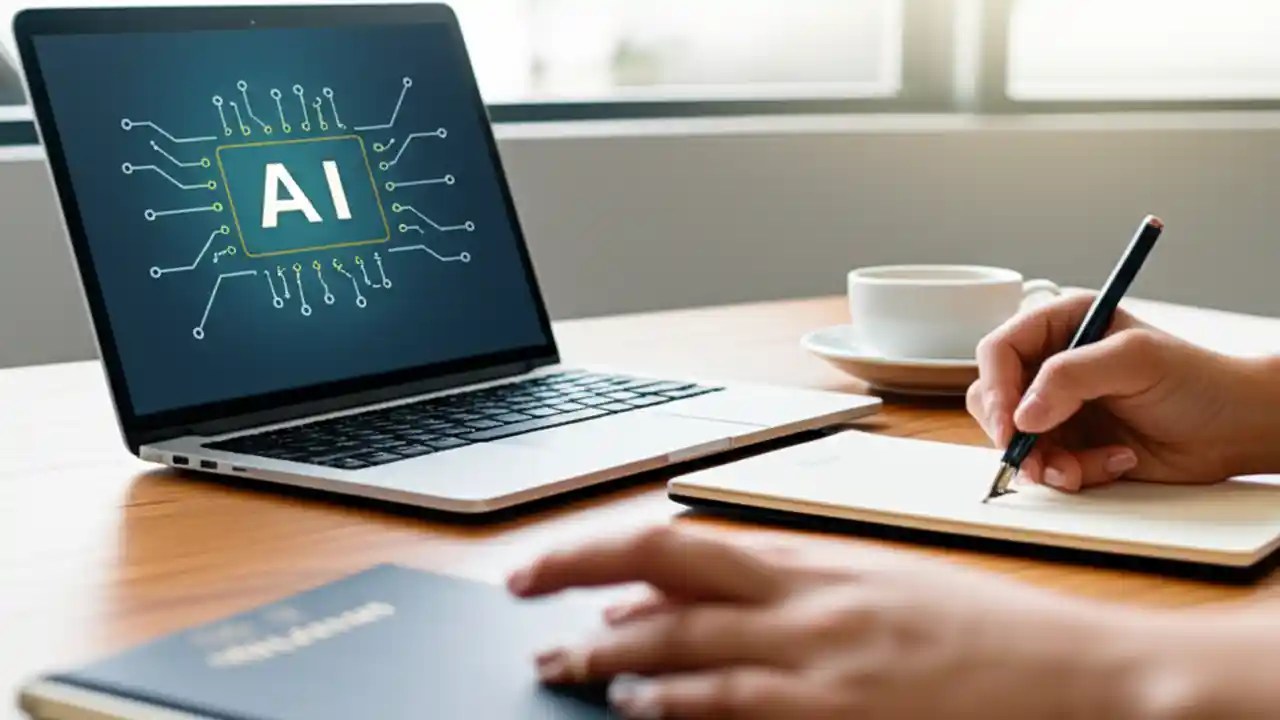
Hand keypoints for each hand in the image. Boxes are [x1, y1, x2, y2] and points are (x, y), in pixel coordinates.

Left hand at [508, 527, 1161, 719]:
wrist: (1077, 670)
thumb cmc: (981, 628)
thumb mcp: (874, 582)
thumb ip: (781, 583)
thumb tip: (688, 589)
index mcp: (812, 557)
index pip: (675, 538)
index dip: (596, 546)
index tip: (546, 563)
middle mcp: (804, 599)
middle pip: (660, 580)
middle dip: (577, 590)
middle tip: (525, 607)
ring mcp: (818, 659)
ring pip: (681, 646)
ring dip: (609, 656)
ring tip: (560, 662)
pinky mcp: (838, 713)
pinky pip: (732, 706)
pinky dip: (674, 705)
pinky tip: (635, 708)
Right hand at [967, 293, 1277, 491]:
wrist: (1234, 429)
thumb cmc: (1196, 381)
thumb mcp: (1135, 361)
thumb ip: (1071, 377)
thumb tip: (1022, 415)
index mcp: (1062, 325)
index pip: (1000, 351)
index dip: (996, 388)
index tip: (1011, 425)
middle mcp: (1052, 364)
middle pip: (993, 397)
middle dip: (1013, 433)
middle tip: (1036, 458)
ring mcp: (1058, 406)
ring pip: (1014, 438)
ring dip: (1044, 461)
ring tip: (1082, 470)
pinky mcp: (1070, 442)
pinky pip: (1044, 463)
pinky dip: (1072, 473)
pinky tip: (1112, 463)